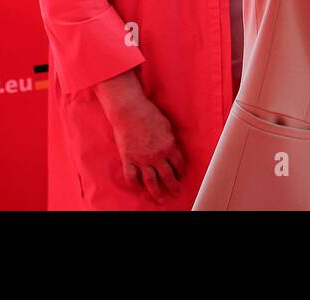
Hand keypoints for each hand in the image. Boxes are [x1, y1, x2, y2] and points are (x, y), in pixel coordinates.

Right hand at [101, 90, 185, 204]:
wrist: (129, 111)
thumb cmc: (148, 113)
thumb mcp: (167, 125)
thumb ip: (170, 139)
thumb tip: (172, 148)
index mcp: (169, 146)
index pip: (178, 164)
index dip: (181, 171)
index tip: (181, 176)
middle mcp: (157, 156)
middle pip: (168, 176)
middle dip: (173, 186)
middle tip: (175, 192)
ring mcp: (142, 159)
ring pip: (151, 181)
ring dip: (157, 192)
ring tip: (160, 199)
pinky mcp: (129, 159)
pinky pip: (132, 177)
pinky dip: (135, 184)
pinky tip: (139, 187)